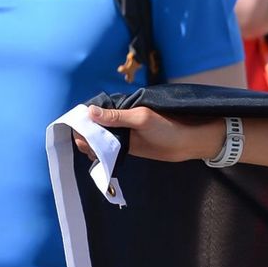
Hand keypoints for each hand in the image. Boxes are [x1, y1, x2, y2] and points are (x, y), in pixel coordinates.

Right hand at [80, 105, 224, 163]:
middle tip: (89, 147)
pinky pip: (107, 149)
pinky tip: (98, 159)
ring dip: (90, 146)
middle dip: (85, 136)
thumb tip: (90, 111)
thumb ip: (117, 117)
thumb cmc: (169, 127)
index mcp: (120, 107)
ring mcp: (122, 134)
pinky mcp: (126, 147)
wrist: (188, 143)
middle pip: (91, 127)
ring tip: (94, 154)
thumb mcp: (142, 119)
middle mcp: (118, 119)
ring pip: (97, 139)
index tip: (79, 132)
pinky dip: (99, 154)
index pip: (92, 112)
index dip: (82, 121)